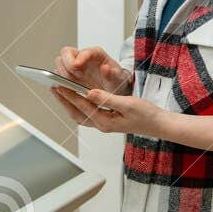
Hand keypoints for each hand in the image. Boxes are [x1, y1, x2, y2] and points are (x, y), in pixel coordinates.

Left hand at [50, 87, 165, 137]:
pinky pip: (87, 115)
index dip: (70, 95)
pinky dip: (79, 106)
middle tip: (53, 87)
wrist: (158, 124)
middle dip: (64, 100)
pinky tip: (76, 99)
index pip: (83, 106)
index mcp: (105, 122)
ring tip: (60, 92)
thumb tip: (90, 93)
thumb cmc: (147, 115)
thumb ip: (107, 99)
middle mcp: (102, 125)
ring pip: (80, 115)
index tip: (59, 86)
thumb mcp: (128, 104)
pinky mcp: (107, 122)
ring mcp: (104, 125)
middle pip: (77, 113)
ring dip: (69, 103)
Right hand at [56, 46, 130, 94]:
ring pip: (60, 62)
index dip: (79, 58)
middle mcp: (83, 57)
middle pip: (66, 53)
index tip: (77, 66)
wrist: (114, 87)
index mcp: (96, 54)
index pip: (84, 51)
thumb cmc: (116, 80)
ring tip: (71, 85)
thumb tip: (105, 68)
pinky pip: (58, 74)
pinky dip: (59, 80)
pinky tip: (66, 88)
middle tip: (74, 77)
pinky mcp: (69, 74)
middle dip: (67, 65)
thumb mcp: (118, 79)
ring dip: (62, 74)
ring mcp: (74, 65)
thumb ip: (112, 74)